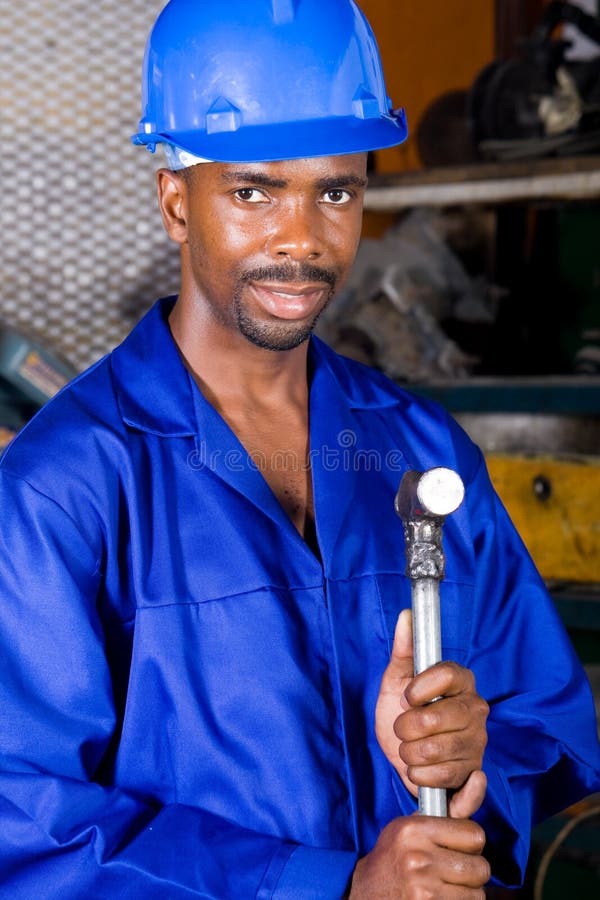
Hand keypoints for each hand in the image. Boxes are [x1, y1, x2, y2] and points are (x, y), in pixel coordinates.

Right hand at [348, 771, 489, 898]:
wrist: (367, 891)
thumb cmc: (396, 855)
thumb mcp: (413, 826)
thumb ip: (448, 811)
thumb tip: (480, 776)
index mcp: (414, 829)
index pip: (474, 834)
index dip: (469, 843)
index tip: (457, 847)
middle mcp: (418, 856)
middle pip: (481, 866)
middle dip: (472, 870)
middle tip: (453, 870)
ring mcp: (423, 886)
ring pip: (477, 891)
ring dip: (468, 890)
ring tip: (448, 885)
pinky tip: (444, 897)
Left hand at [375, 609, 488, 795]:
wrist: (404, 755)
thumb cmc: (402, 712)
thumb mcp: (396, 680)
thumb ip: (403, 649)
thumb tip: (406, 615)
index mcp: (461, 681)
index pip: (446, 674)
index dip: (418, 688)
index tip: (406, 698)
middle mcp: (476, 708)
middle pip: (433, 717)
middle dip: (405, 727)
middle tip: (403, 728)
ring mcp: (477, 741)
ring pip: (434, 750)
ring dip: (410, 753)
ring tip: (411, 749)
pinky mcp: (474, 771)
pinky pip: (444, 777)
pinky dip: (424, 776)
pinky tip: (423, 770)